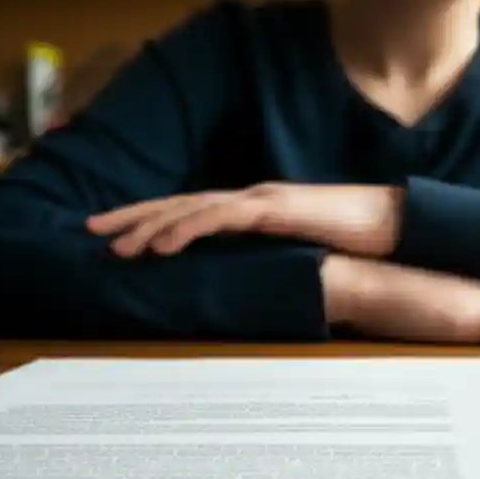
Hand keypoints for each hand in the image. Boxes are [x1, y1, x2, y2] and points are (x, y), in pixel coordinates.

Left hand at [87, 183, 403, 257]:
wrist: (391, 223)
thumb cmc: (350, 240)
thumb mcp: (298, 253)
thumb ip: (268, 260)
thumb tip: (244, 282)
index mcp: (250, 207)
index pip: (189, 209)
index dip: (149, 218)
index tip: (112, 231)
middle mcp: (247, 196)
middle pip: (176, 201)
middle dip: (130, 214)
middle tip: (88, 228)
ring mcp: (259, 199)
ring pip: (190, 207)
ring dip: (150, 226)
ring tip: (115, 245)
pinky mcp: (274, 209)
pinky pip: (221, 218)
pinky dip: (187, 228)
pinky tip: (162, 246)